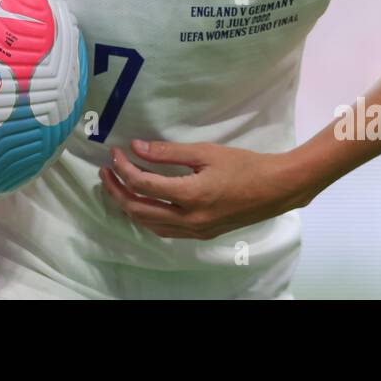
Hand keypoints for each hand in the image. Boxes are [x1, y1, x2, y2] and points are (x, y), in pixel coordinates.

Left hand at [98, 139, 309, 239]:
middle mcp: (189, 219)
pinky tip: (142, 202)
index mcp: (190, 196)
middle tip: (105, 172)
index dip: (124, 168)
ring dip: (129, 206)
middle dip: (117, 191)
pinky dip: (147, 216)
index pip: (143, 185)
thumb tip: (136, 147)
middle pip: (139, 210)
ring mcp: (195, 230)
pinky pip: (164, 230)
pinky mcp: (201, 233)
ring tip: (118, 186)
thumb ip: (169, 152)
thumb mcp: (205, 152)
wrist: (275, 189)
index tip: (116, 153)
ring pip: (149, 224)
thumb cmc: (243, 165)